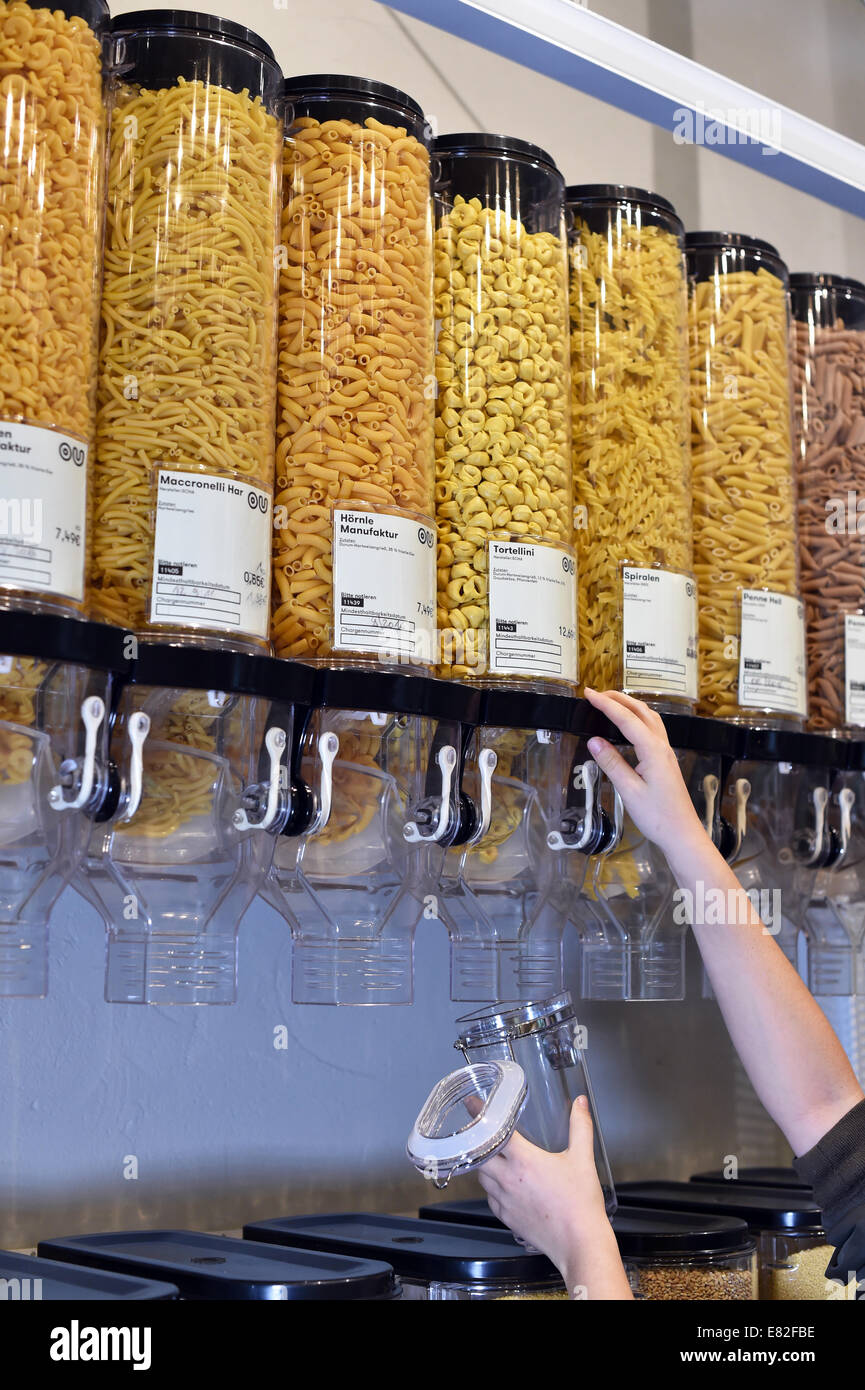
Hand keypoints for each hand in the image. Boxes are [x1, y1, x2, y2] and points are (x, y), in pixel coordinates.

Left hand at [478, 1096, 631, 1299]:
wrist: (579, 1243)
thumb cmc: (580, 1204)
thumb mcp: (583, 1159)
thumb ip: (580, 1126)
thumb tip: (580, 1104)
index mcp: (524, 1161)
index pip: (495, 1132)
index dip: (481, 1115)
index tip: (473, 1105)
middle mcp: (508, 1180)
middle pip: (480, 1155)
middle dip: (479, 1142)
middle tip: (481, 1132)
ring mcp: (505, 1200)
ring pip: (483, 1177)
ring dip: (485, 1164)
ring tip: (493, 1156)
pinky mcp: (506, 1218)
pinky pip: (491, 1198)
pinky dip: (492, 1188)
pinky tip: (504, 1185)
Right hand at [583, 688, 706, 861]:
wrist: (682, 833)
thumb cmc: (657, 816)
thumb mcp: (629, 790)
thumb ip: (612, 763)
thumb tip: (594, 741)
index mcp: (653, 750)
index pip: (626, 719)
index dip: (606, 705)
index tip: (588, 694)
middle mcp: (662, 746)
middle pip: (641, 711)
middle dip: (619, 699)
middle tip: (596, 694)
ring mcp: (666, 752)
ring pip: (650, 718)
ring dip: (630, 705)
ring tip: (611, 702)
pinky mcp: (666, 760)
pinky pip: (653, 729)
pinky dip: (639, 718)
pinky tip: (630, 724)